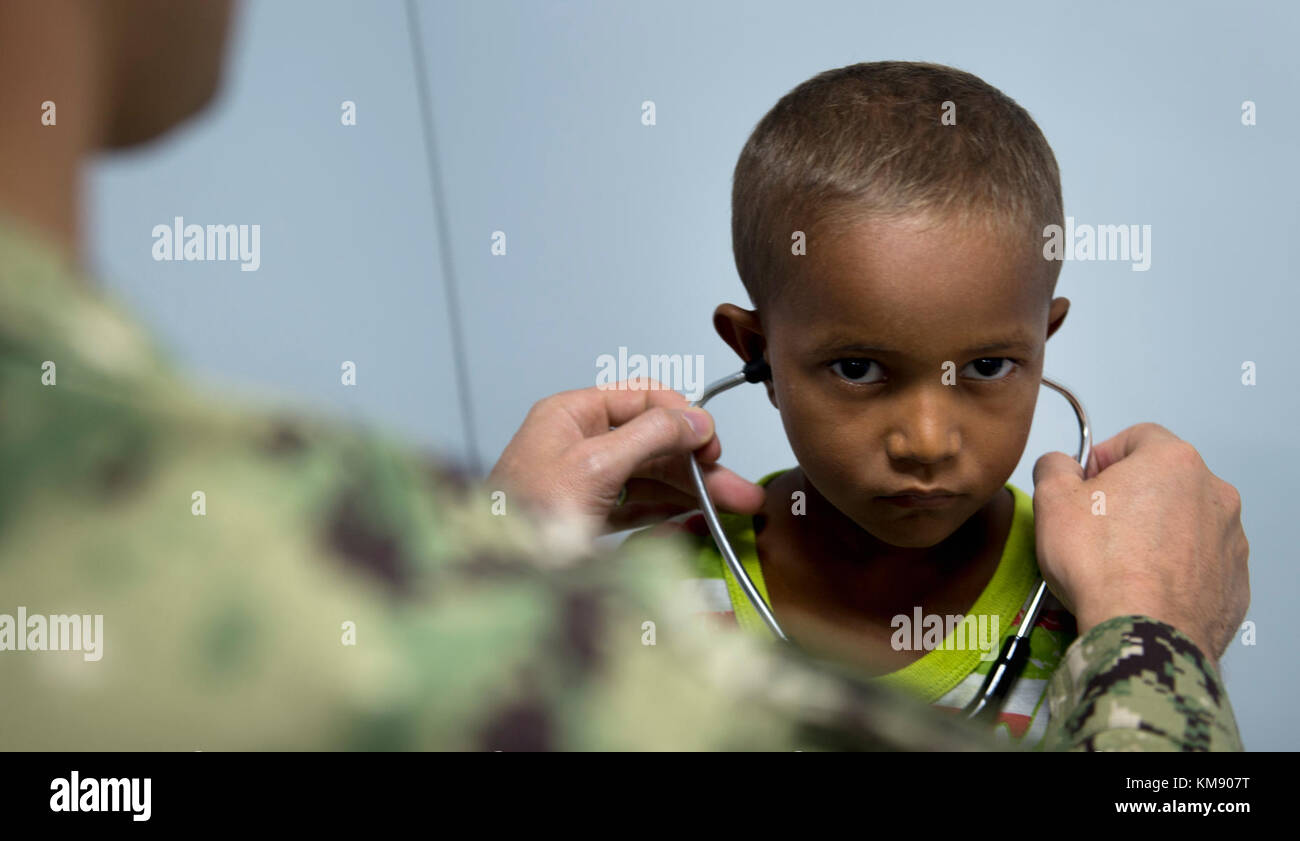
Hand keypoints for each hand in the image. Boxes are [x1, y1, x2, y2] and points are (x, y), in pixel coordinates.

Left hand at [488, 380, 765, 533]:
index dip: (681, 417)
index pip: (641, 398)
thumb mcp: (595, 465)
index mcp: (570, 416)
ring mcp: (582, 483)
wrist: (492, 577)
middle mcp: (577, 444)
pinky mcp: (586, 519)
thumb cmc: (523, 518)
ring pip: (649, 477)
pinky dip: (667, 512)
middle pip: (652, 442)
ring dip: (692, 491)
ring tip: (732, 509)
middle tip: (738, 489)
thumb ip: (650, 436)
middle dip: (698, 464)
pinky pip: (636, 507)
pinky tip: (696, 520)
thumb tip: (693, 420)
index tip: (710, 444)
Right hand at [1032, 423, 1249, 662]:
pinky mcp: (1234, 580)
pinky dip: (1176, 570)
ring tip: (1121, 564)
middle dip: (1131, 498)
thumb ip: (1053, 467)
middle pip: (1164, 481)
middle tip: (1097, 528)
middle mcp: (1213, 492)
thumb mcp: (1052, 500)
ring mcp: (1230, 538)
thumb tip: (1059, 465)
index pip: (1136, 437)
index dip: (1103, 458)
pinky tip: (1146, 589)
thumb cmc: (1101, 563)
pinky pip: (1200, 563)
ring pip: (1185, 522)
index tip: (1085, 485)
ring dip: (1156, 533)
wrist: (1144, 632)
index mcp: (1172, 461)